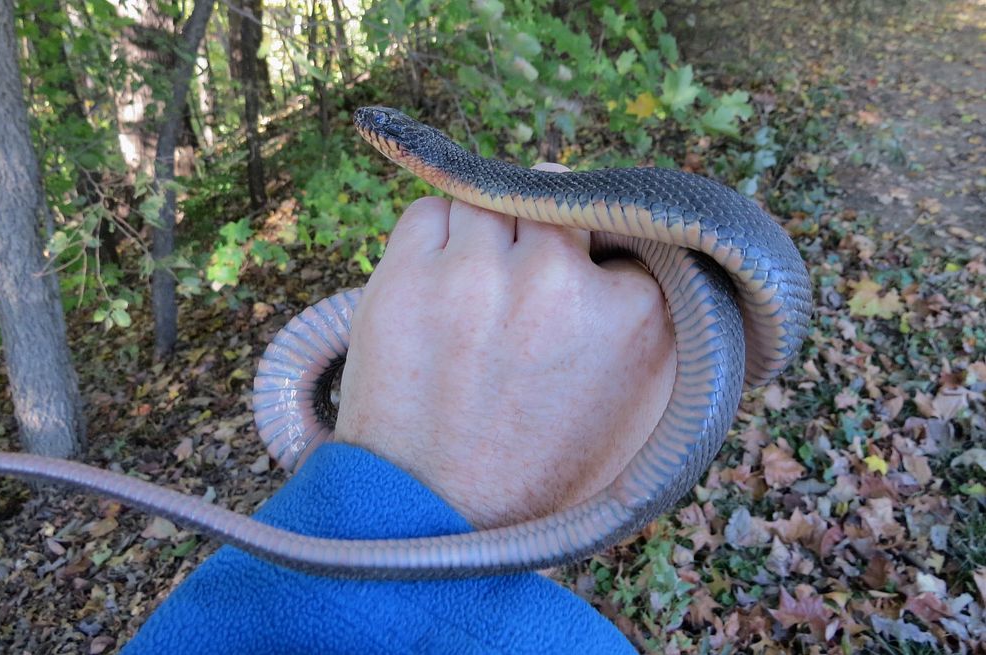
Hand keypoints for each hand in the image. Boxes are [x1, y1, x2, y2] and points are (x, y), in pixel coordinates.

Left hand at [334, 164, 675, 528]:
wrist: (434, 520)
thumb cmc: (540, 473)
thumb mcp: (639, 414)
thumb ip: (659, 330)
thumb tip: (646, 257)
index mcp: (636, 317)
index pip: (624, 233)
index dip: (597, 258)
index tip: (579, 286)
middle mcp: (558, 284)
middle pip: (557, 198)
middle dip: (546, 229)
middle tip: (526, 278)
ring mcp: (478, 276)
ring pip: (491, 196)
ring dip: (490, 228)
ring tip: (480, 286)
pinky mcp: (408, 277)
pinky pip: (430, 209)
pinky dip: (438, 234)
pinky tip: (441, 282)